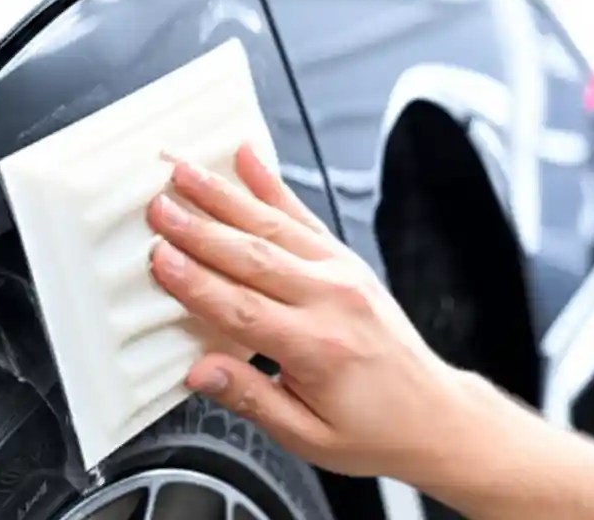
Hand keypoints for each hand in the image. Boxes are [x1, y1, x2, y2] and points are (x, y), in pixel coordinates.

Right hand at [146, 145, 480, 483]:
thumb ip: (250, 398)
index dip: (195, 282)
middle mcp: (330, 299)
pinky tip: (246, 158)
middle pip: (251, 256)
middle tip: (158, 207)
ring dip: (223, 196)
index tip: (160, 258)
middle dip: (198, 228)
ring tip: (185, 172)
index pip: (241, 308)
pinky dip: (271, 184)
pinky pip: (303, 214)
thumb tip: (200, 373)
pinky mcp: (344, 260)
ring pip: (272, 225)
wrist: (435, 414)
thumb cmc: (373, 428)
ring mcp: (340, 272)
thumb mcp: (307, 435)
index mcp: (317, 347)